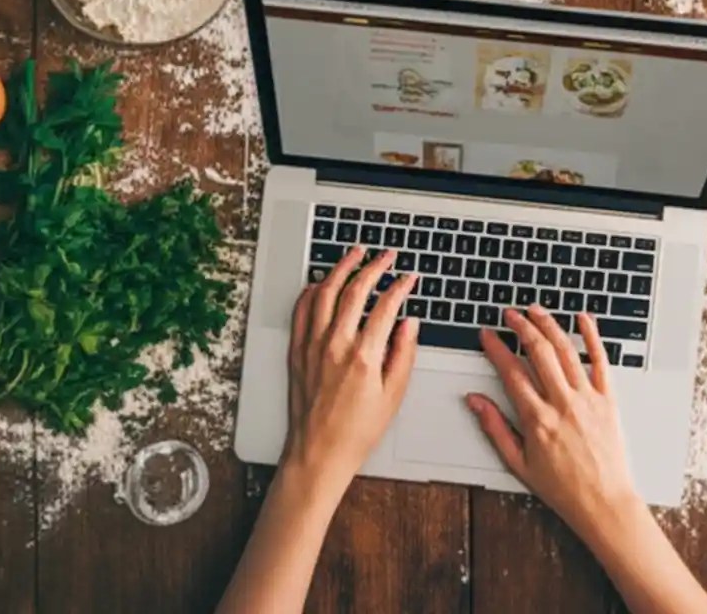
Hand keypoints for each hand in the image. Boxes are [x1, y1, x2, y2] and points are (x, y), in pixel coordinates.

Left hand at [284, 246, 419, 487]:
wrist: (318, 453)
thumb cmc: (355, 432)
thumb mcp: (393, 395)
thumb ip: (403, 354)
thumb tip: (410, 324)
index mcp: (363, 357)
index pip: (385, 307)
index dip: (400, 286)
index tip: (408, 277)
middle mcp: (334, 346)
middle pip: (354, 291)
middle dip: (373, 267)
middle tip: (385, 256)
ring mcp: (312, 346)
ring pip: (324, 293)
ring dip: (340, 268)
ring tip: (354, 254)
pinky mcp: (297, 352)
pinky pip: (301, 311)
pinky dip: (311, 291)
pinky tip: (320, 283)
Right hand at [465, 305, 639, 537]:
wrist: (603, 502)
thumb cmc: (562, 488)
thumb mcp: (518, 463)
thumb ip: (495, 427)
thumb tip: (475, 401)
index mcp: (537, 419)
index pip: (511, 372)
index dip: (496, 348)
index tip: (487, 335)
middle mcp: (562, 404)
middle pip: (538, 352)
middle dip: (521, 327)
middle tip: (509, 314)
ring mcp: (588, 399)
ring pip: (565, 350)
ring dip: (549, 325)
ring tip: (535, 311)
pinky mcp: (608, 400)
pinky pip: (600, 361)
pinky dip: (592, 337)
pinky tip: (584, 318)